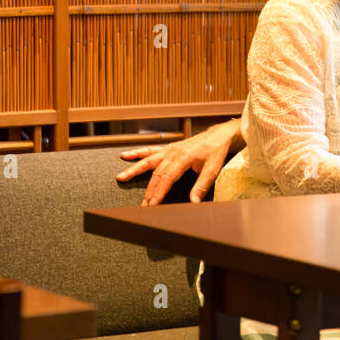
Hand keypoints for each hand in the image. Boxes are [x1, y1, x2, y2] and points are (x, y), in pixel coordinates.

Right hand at [116, 121, 237, 205]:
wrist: (218, 135)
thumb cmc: (216, 151)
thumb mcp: (213, 169)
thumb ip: (201, 186)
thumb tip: (193, 202)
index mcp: (183, 157)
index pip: (167, 178)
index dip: (159, 192)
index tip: (152, 204)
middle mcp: (173, 152)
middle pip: (156, 174)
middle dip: (148, 190)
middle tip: (142, 204)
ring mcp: (169, 149)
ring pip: (148, 160)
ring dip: (134, 169)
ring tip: (121, 177)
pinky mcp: (169, 147)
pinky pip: (150, 150)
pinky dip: (138, 153)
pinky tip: (126, 155)